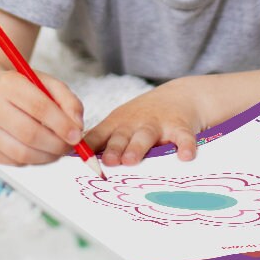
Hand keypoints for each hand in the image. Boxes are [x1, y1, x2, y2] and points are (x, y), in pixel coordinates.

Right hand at [0, 70, 85, 165]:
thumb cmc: (27, 91)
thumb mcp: (49, 85)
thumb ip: (69, 101)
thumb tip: (77, 127)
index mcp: (9, 83)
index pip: (38, 107)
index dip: (61, 124)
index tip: (77, 135)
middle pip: (28, 133)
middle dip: (56, 144)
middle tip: (70, 146)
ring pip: (21, 152)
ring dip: (47, 157)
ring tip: (58, 150)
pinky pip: (15, 163)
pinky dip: (34, 161)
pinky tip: (42, 151)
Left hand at [86, 81, 203, 166]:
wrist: (179, 96)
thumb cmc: (142, 118)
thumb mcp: (119, 123)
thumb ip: (101, 142)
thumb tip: (74, 163)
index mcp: (116, 124)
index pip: (98, 136)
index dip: (89, 148)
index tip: (80, 160)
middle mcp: (134, 123)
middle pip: (121, 136)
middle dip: (113, 148)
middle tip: (108, 161)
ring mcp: (157, 124)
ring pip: (146, 136)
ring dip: (138, 147)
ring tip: (131, 160)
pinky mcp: (180, 127)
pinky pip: (183, 137)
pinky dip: (185, 146)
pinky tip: (185, 156)